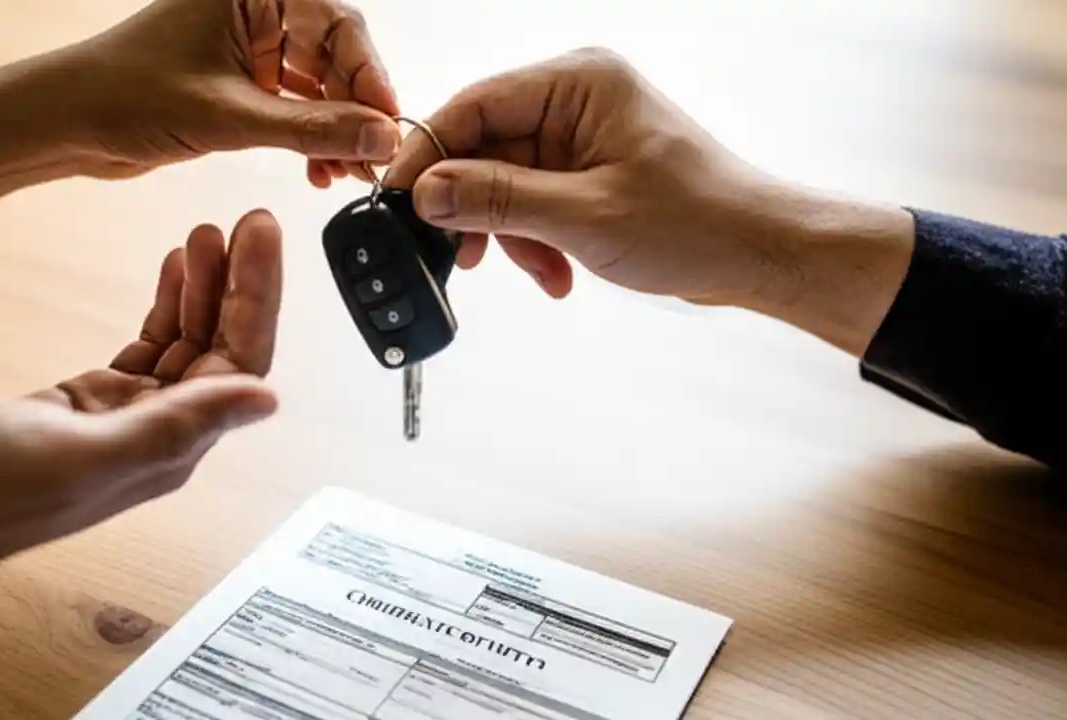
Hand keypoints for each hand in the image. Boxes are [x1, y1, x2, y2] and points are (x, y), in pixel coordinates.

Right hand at [0, 210, 283, 576]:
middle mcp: (160, 433)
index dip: (257, 295)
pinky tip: (174, 269)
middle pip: (224, 345)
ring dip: (203, 286)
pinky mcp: (92, 401)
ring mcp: (126, 416)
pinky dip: (165, 305)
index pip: (241, 361)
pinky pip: (149, 346)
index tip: (264, 233)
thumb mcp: (82, 455)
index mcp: (171, 447)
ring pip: (187, 341)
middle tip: (250, 218)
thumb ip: (174, 427)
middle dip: (240, 281)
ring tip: (207, 231)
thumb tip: (267, 399)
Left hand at [51, 0, 399, 185]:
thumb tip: (379, 137)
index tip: (389, 124)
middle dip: (357, 111)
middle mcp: (256, 11)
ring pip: (319, 88)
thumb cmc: (125, 94)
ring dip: (337, 132)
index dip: (371, 76)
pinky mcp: (242, 86)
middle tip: (375, 159)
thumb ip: (310, 129)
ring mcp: (250, 50)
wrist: (65, 125)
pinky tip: (321, 172)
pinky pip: (296, 110)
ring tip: (349, 174)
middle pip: (336, 57)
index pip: (339, 24)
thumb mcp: (228, 116)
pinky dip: (311, 141)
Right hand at [383, 50, 912, 352]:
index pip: (475, 105)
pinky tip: (554, 274)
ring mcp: (581, 137)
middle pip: (485, 146)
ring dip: (509, 233)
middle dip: (477, 207)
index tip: (397, 199)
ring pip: (505, 182)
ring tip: (534, 270)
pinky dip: (534, 241)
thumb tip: (426, 192)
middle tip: (458, 252)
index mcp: (578, 82)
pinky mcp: (586, 173)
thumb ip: (499, 200)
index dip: (430, 154)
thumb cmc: (696, 222)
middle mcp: (575, 100)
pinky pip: (533, 202)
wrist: (757, 255)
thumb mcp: (585, 216)